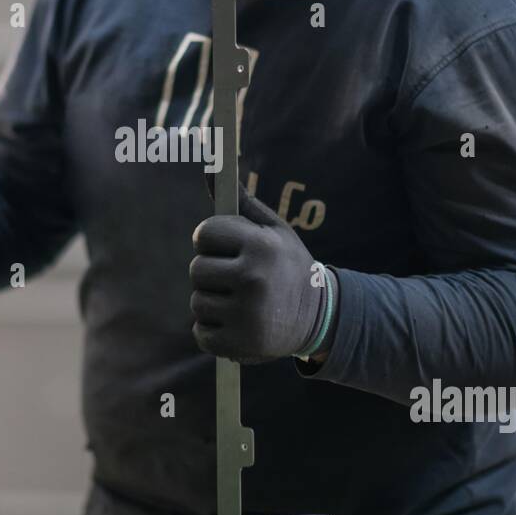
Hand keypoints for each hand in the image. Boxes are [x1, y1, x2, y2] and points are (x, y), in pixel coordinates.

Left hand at [189, 182, 325, 363]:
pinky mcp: (239, 344)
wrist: (319, 318)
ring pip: (197, 302)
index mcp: (261, 246)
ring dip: (212, 303)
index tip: (223, 248)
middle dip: (211, 273)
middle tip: (235, 279)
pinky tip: (236, 324)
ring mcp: (246, 314)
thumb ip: (241, 202)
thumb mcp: (274, 230)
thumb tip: (210, 170)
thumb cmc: (288, 265)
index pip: (204, 233)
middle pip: (196, 269)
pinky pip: (201, 333)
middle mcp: (254, 278)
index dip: (210, 240)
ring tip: (240, 302)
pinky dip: (213, 331)